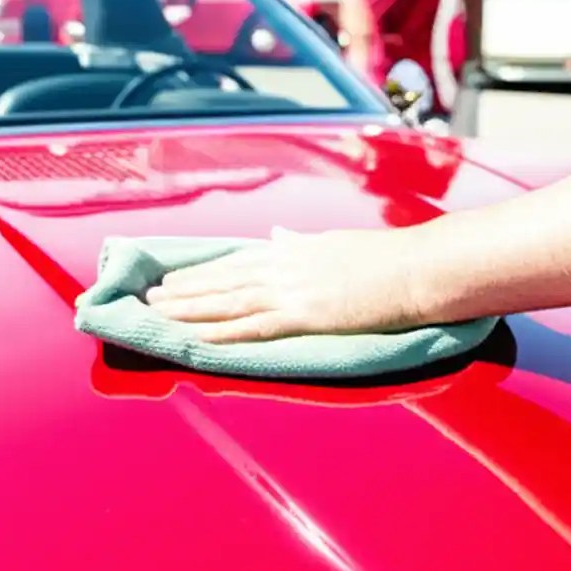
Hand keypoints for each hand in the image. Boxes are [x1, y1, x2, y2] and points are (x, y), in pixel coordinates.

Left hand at [144, 228, 425, 342]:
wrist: (420, 268)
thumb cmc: (391, 258)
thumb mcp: (339, 243)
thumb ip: (304, 243)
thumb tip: (278, 234)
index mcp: (297, 250)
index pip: (239, 261)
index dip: (204, 270)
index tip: (176, 275)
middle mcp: (288, 265)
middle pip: (225, 278)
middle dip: (185, 288)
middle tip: (150, 294)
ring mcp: (296, 290)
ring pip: (229, 299)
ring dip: (190, 307)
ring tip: (158, 312)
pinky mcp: (308, 314)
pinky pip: (255, 325)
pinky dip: (222, 331)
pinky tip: (197, 335)